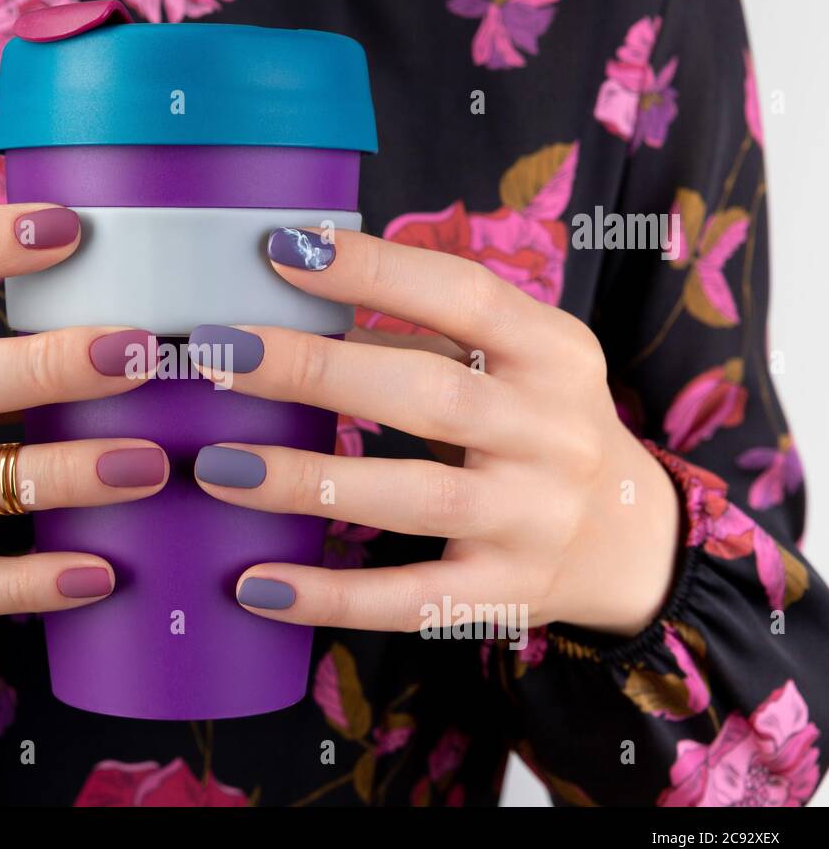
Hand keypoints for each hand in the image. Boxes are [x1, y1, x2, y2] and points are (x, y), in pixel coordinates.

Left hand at [190, 227, 679, 636]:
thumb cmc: (542, 427)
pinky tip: (256, 585)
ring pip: (414, 498)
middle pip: (430, 395)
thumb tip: (295, 309)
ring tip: (215, 467)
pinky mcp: (506, 594)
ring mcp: (534, 519)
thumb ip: (424, 338)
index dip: (374, 269)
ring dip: (306, 482)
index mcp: (554, 354)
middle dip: (315, 371)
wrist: (632, 541)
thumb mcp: (517, 365)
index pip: (465, 295)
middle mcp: (553, 434)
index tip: (279, 248)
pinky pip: (410, 600)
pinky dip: (331, 595)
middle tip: (218, 355)